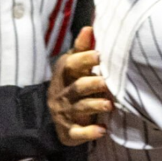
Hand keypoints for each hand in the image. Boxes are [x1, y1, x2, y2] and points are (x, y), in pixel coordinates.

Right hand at [48, 26, 111, 145]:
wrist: (52, 117)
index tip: (98, 54)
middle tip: (106, 81)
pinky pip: (78, 133)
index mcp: (66, 76)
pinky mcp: (70, 131)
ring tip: (109, 105)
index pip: (71, 66)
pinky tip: (102, 130)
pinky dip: (89, 132)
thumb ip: (82, 49)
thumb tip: (90, 27)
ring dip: (94, 106)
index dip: (83, 60)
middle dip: (91, 84)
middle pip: (76, 87)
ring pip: (79, 108)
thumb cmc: (71, 85)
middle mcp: (65, 94)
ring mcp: (66, 113)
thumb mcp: (73, 67)